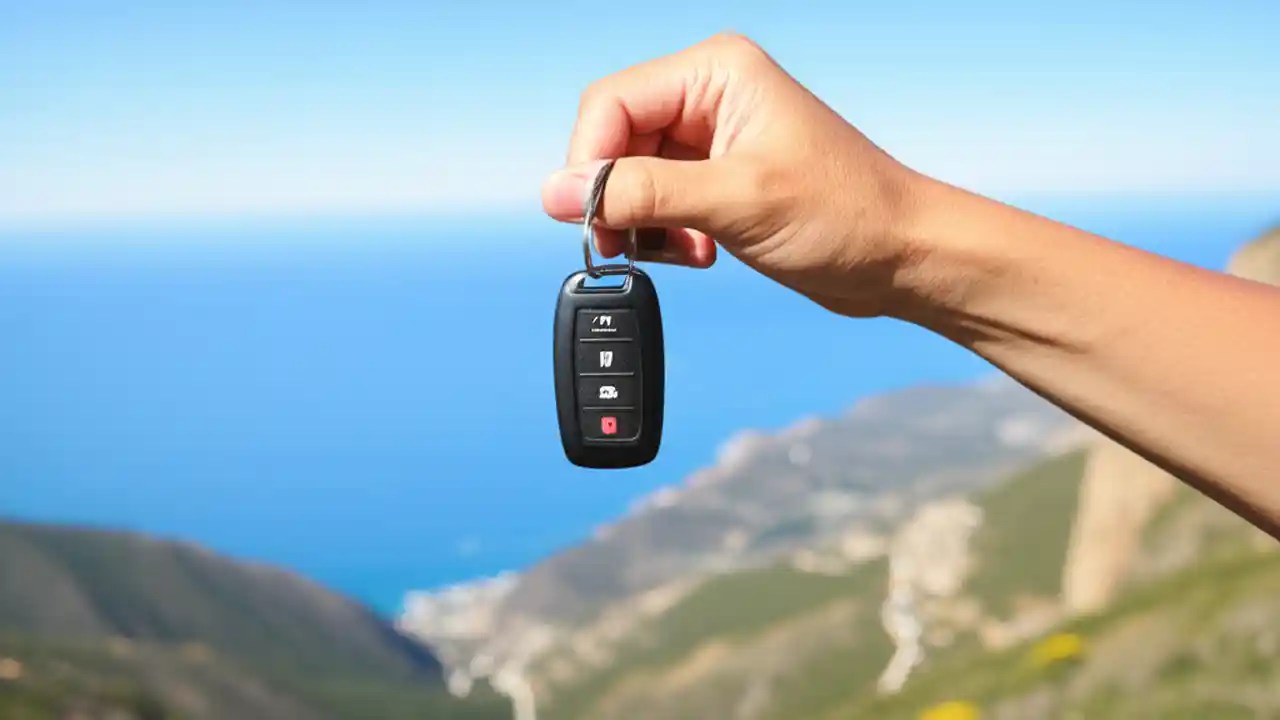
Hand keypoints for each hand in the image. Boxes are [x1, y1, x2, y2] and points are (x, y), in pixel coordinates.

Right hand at [541, 33, 924, 317]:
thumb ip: (640, 193)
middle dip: (615, 199)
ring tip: (682, 250)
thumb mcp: (733, 202)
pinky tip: (700, 252)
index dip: (588, 163)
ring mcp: (714, 140)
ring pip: (633, 178)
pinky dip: (666, 235)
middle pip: (614, 141)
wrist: (901, 256)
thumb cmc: (845, 214)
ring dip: (643, 223)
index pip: (610, 104)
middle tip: (626, 247)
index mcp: (716, 73)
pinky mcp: (719, 180)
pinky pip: (660, 203)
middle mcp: (709, 97)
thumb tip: (558, 192)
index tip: (588, 219)